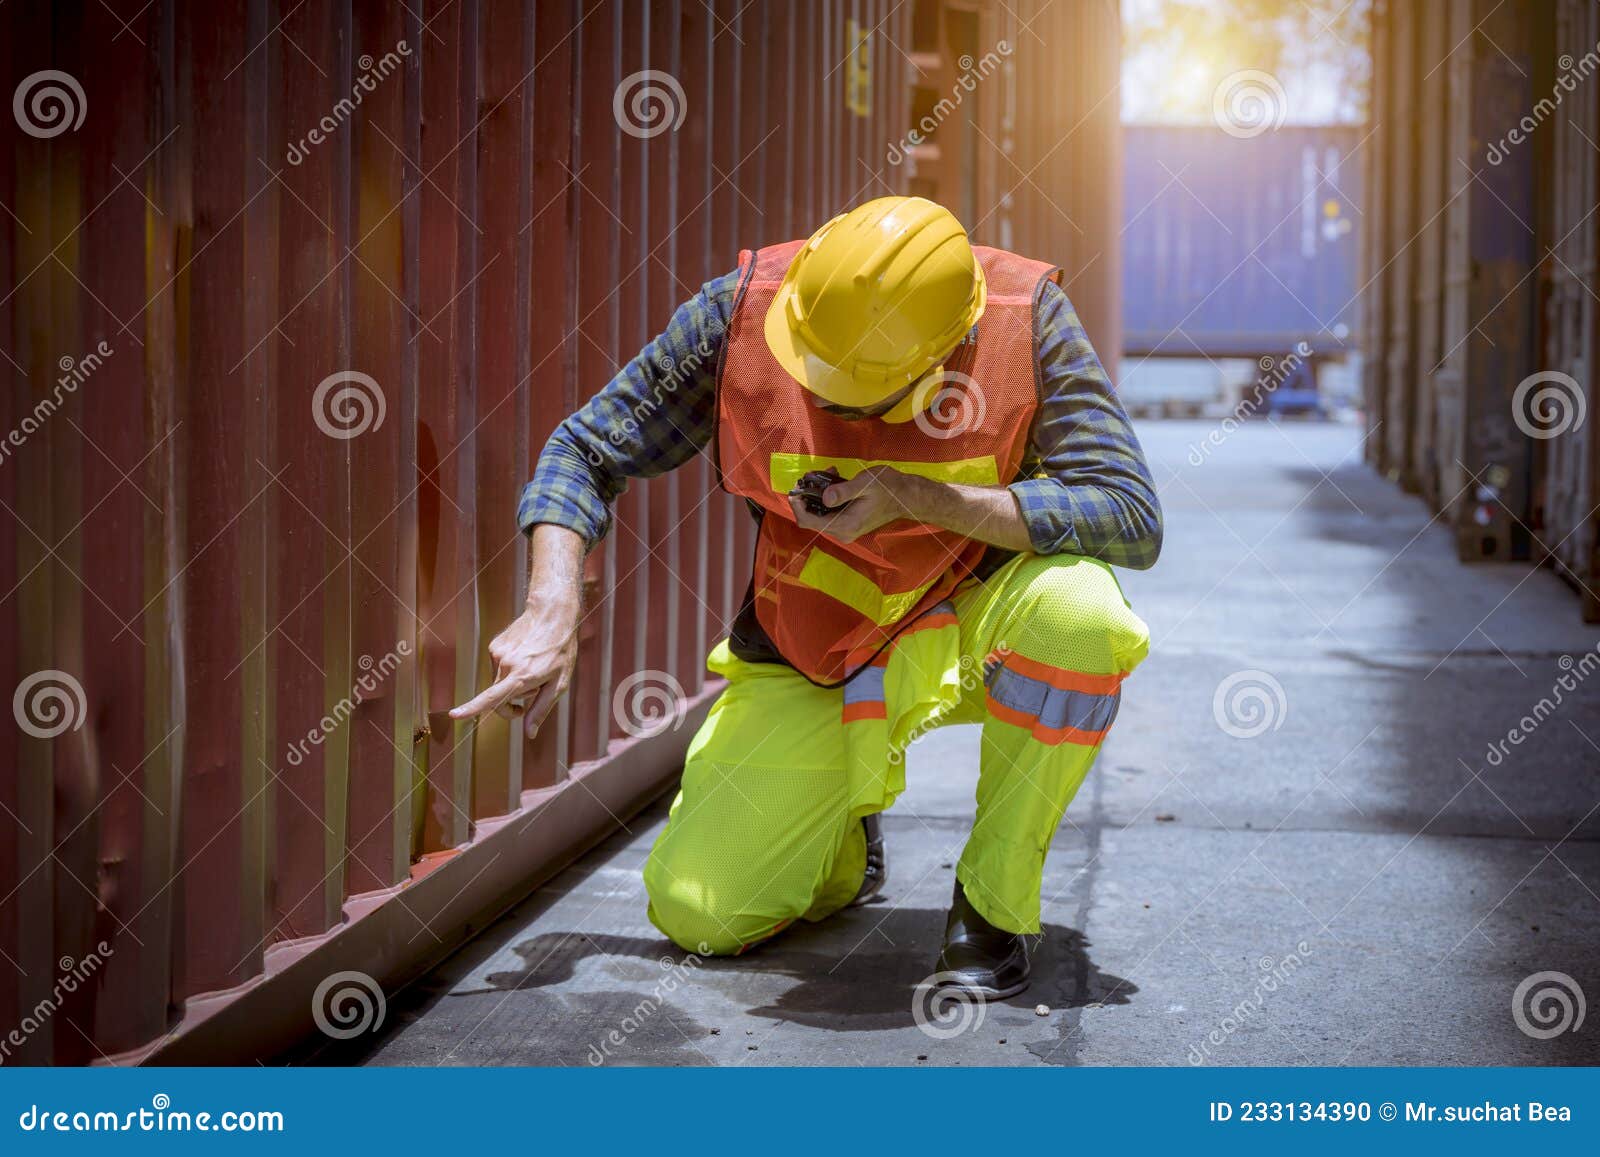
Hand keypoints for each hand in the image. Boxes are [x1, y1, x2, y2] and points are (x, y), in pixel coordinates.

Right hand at [451, 525, 586, 734]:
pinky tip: (526, 655)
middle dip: (513, 703)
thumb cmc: (561, 651)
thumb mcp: (559, 684)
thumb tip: (529, 734)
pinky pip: (499, 668)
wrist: (551, 615)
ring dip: (513, 682)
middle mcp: (505, 665)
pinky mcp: (494, 646)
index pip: (491, 698)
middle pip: (498, 697)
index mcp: (521, 677)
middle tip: (536, 691)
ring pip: (499, 682)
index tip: (454, 715)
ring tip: (534, 666)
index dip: (472, 708)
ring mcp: (497, 654)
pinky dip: (511, 668)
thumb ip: (541, 710)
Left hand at [788, 465, 920, 543]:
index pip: (809, 521)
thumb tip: (824, 497)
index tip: (795, 490)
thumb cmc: (888, 488)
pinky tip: (834, 481)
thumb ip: (843, 491)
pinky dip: (827, 498)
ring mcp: (844, 530)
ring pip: (819, 515)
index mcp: (844, 525)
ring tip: (826, 474)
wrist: (906, 496)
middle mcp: (842, 532)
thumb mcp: (865, 484)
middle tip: (810, 477)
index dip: (797, 506)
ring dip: (817, 496)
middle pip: (811, 519)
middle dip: (808, 497)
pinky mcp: (847, 524)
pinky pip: (829, 513)